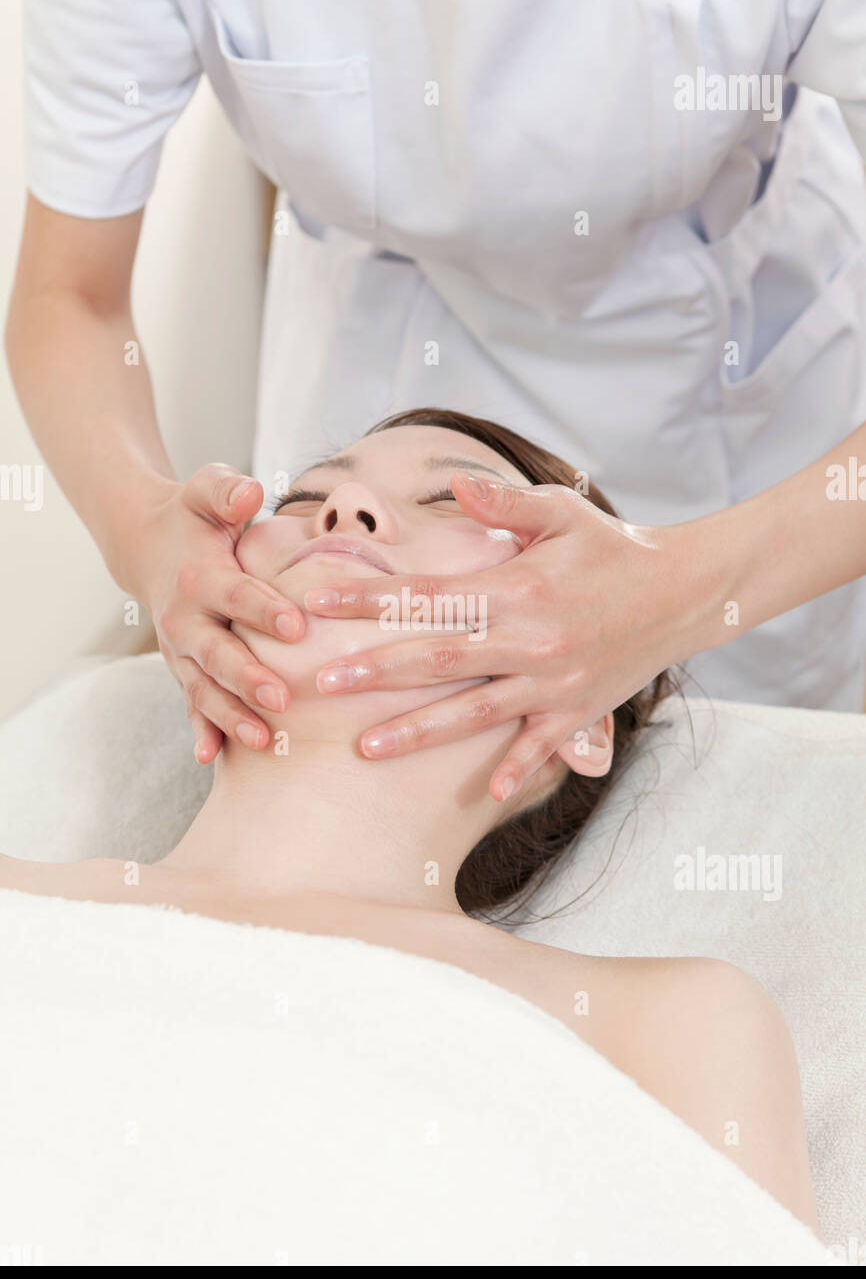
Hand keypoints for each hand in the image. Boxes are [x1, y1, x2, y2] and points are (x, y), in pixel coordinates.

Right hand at [134, 464, 304, 761]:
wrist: (145, 546)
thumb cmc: (193, 518)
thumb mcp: (205, 491)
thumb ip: (225, 490)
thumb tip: (250, 492)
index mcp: (199, 577)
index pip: (237, 596)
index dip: (265, 610)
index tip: (298, 626)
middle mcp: (184, 619)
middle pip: (218, 653)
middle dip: (248, 677)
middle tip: (282, 697)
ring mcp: (180, 650)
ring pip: (204, 688)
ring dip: (230, 716)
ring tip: (262, 741)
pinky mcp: (183, 668)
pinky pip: (190, 704)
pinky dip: (201, 730)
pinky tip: (211, 758)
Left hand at [304, 472, 698, 799]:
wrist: (686, 592)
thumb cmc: (615, 546)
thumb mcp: (562, 512)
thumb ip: (504, 502)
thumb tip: (455, 483)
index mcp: (518, 589)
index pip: (429, 597)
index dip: (369, 599)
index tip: (319, 601)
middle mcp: (531, 641)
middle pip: (437, 662)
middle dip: (374, 674)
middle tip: (321, 686)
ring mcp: (554, 684)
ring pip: (473, 715)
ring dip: (417, 732)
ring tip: (364, 747)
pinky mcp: (579, 712)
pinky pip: (540, 748)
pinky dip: (516, 771)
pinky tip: (485, 795)